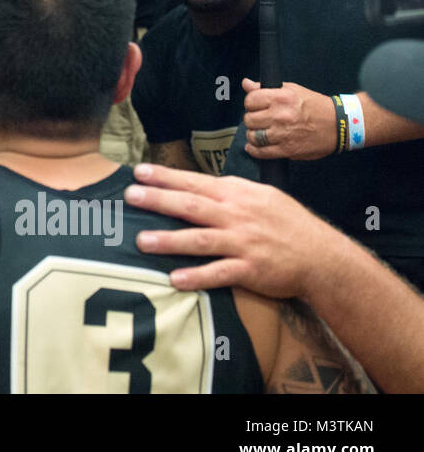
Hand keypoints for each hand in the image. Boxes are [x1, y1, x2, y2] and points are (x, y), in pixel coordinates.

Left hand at [125, 163, 334, 298]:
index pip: (195, 182)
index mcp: (237, 195)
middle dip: (159, 200)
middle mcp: (237, 216)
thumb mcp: (262, 196)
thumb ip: (231, 190)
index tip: (138, 172)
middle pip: (191, 205)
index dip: (166, 177)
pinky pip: (219, 273)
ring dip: (169, 240)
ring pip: (200, 239)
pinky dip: (197, 276)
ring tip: (141, 240)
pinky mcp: (250, 269)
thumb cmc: (289, 224)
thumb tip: (200, 184)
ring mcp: (243, 243)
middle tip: (130, 196)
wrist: (322, 256)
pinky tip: (175, 279)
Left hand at [241, 79, 338, 159]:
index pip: (250, 100)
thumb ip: (266, 88)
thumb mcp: (292, 90)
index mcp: (281, 98)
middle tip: (260, 120)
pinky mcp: (287, 149)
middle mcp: (281, 115)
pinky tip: (254, 146)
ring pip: (253, 136)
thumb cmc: (314, 105)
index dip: (251, 104)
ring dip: (253, 135)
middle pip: (249, 119)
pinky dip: (254, 150)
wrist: (338, 124)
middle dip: (252, 120)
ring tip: (260, 132)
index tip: (255, 107)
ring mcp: (283, 134)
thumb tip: (246, 83)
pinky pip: (261, 152)